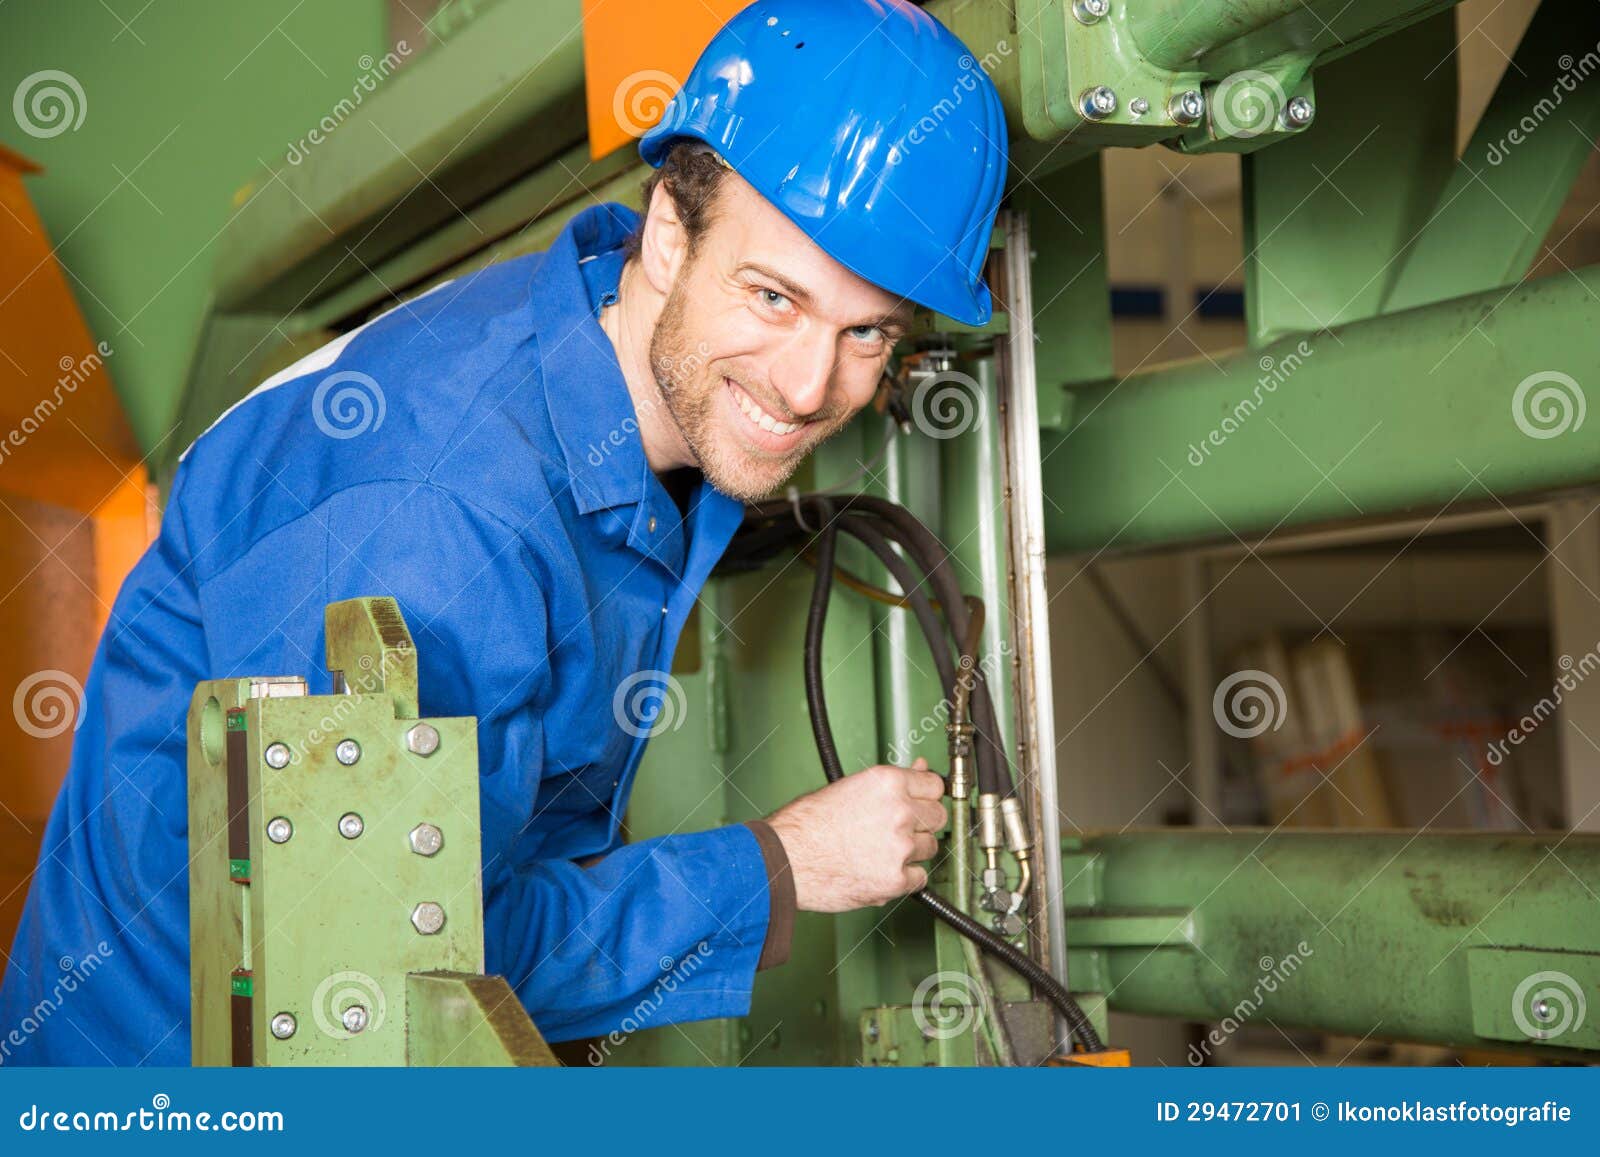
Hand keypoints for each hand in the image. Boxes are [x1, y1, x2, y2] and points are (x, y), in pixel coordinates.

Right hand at [766, 758, 946, 912]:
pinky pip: (919, 878)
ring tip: (881, 850)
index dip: (926, 795)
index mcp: (888, 783)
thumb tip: (920, 769)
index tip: (922, 802)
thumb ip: (890, 783)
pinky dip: (905, 877)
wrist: (785, 858)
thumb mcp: (848, 787)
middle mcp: (899, 812)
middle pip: (938, 816)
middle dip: (923, 822)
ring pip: (929, 847)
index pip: (934, 785)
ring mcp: (900, 847)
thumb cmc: (805, 824)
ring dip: (912, 850)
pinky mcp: (895, 880)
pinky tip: (883, 870)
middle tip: (901, 828)